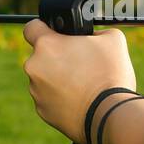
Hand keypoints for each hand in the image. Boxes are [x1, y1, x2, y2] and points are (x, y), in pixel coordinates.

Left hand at [22, 19, 136, 143]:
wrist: (109, 115)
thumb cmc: (110, 75)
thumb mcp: (113, 39)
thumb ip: (96, 32)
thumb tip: (92, 37)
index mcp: (47, 45)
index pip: (31, 27)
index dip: (43, 28)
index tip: (55, 34)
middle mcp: (34, 67)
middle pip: (41, 56)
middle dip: (57, 58)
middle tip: (80, 63)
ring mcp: (36, 91)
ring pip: (44, 79)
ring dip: (58, 79)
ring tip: (84, 85)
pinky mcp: (42, 111)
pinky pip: (49, 99)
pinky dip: (61, 98)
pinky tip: (80, 100)